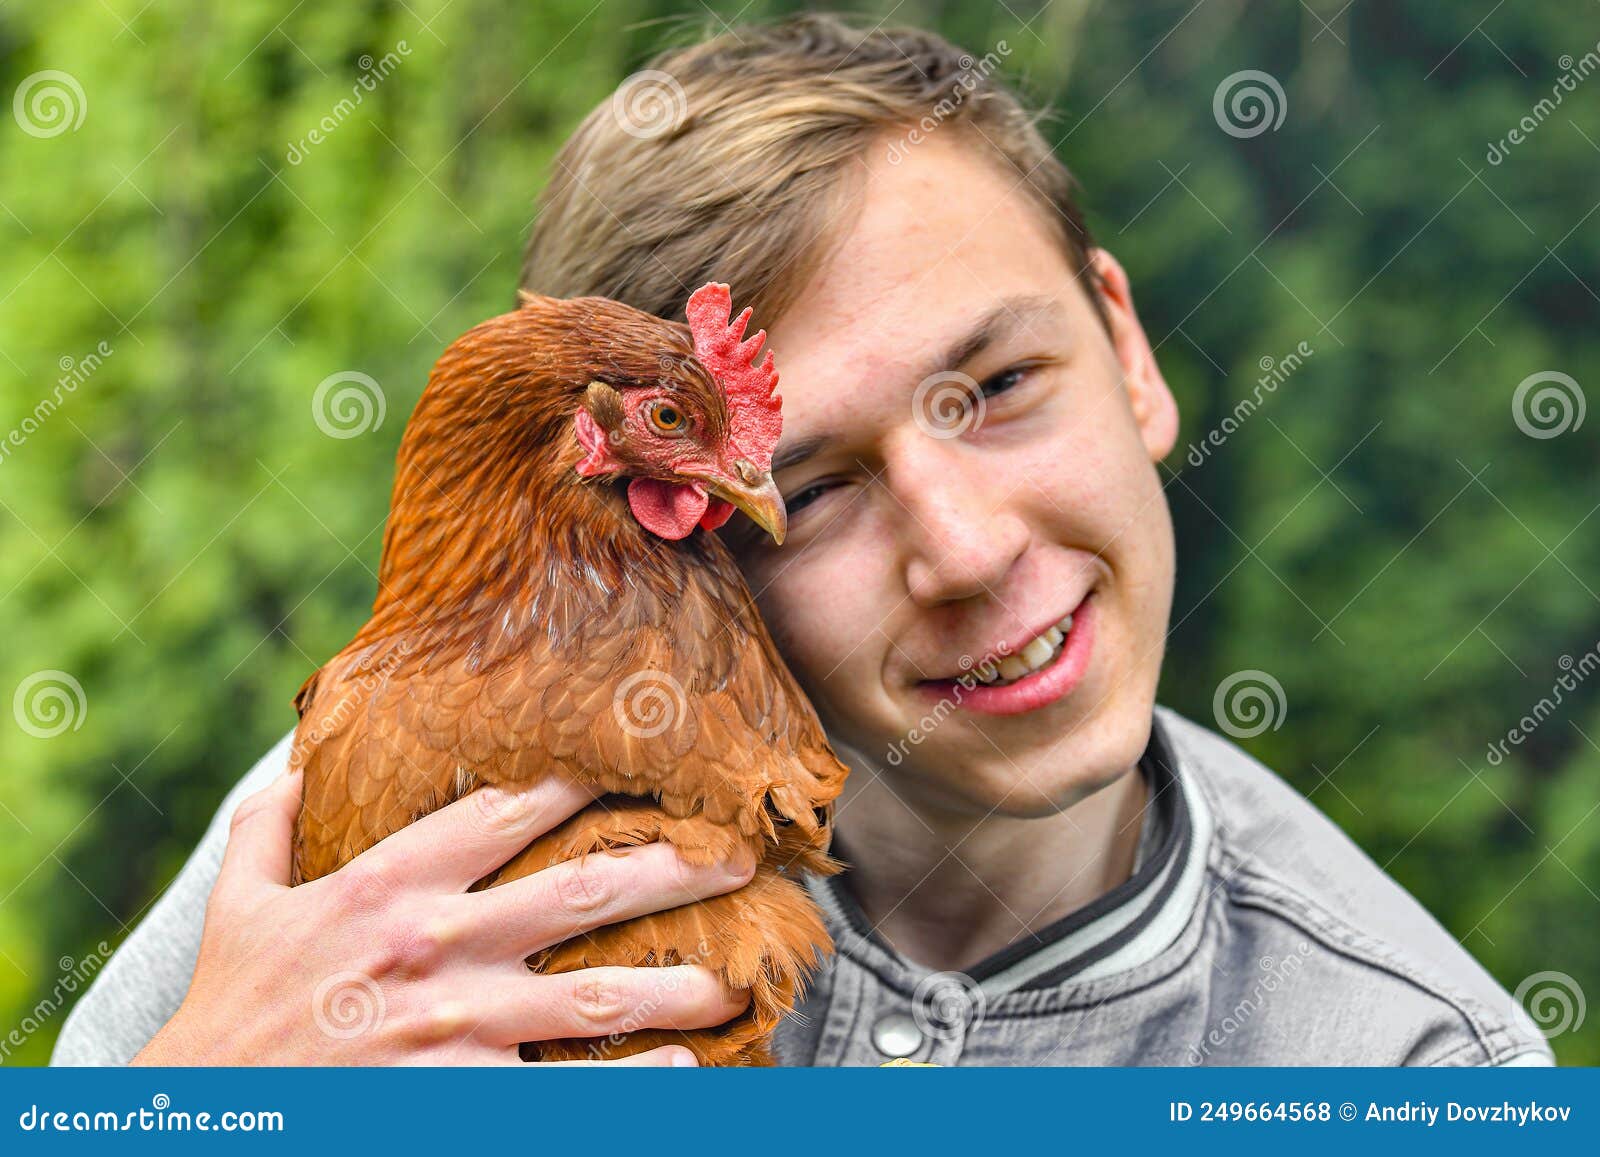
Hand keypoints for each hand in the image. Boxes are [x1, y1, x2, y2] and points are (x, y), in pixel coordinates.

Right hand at [133, 769, 753, 1065]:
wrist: (202, 1119)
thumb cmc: (225, 1014)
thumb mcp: (237, 908)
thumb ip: (268, 832)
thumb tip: (293, 768)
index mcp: (389, 884)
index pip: (507, 811)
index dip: (585, 778)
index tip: (647, 756)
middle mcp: (436, 944)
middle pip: (581, 893)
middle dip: (673, 869)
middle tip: (741, 857)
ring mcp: (455, 1025)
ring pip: (593, 996)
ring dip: (675, 986)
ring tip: (736, 982)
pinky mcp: (460, 1097)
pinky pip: (566, 1089)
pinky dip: (630, 1083)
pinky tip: (682, 1071)